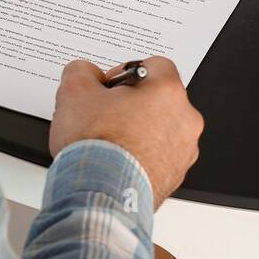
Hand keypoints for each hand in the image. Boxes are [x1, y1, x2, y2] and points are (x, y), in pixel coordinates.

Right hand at [49, 57, 201, 209]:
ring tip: (112, 141)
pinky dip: (143, 156)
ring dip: (140, 130)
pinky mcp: (176, 175)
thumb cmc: (96, 145)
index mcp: (167, 91)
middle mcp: (185, 118)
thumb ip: (82, 71)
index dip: (127, 73)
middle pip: (159, 99)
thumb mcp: (74, 91)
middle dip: (134, 104)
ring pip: (162, 129)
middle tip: (107, 114)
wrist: (101, 194)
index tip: (111, 87)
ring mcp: (184, 150)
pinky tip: (119, 160)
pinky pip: (161, 156)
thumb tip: (86, 73)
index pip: (155, 65)